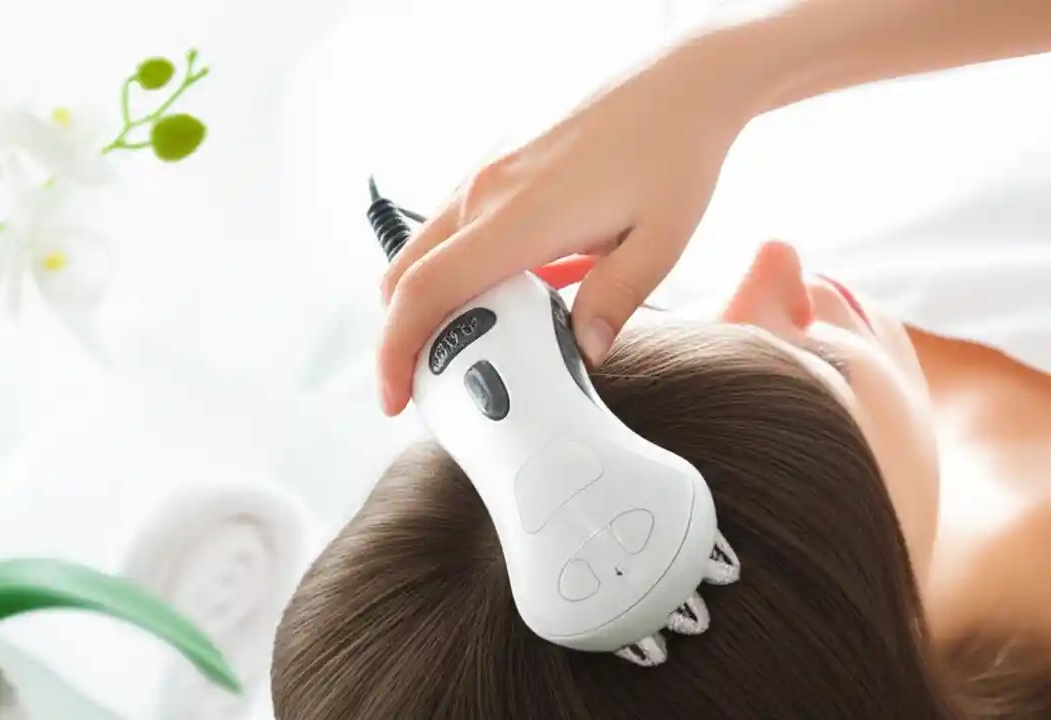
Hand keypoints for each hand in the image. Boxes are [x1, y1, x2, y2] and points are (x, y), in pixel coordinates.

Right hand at [377, 36, 759, 414]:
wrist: (676, 86)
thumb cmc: (671, 156)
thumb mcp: (660, 242)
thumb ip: (613, 301)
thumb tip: (582, 356)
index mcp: (519, 215)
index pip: (427, 289)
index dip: (396, 350)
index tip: (394, 397)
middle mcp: (484, 193)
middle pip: (402, 277)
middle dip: (399, 338)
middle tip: (427, 387)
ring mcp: (483, 179)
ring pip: (418, 254)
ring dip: (423, 306)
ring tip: (465, 349)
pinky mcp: (491, 173)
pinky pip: (446, 233)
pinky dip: (447, 274)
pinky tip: (498, 299)